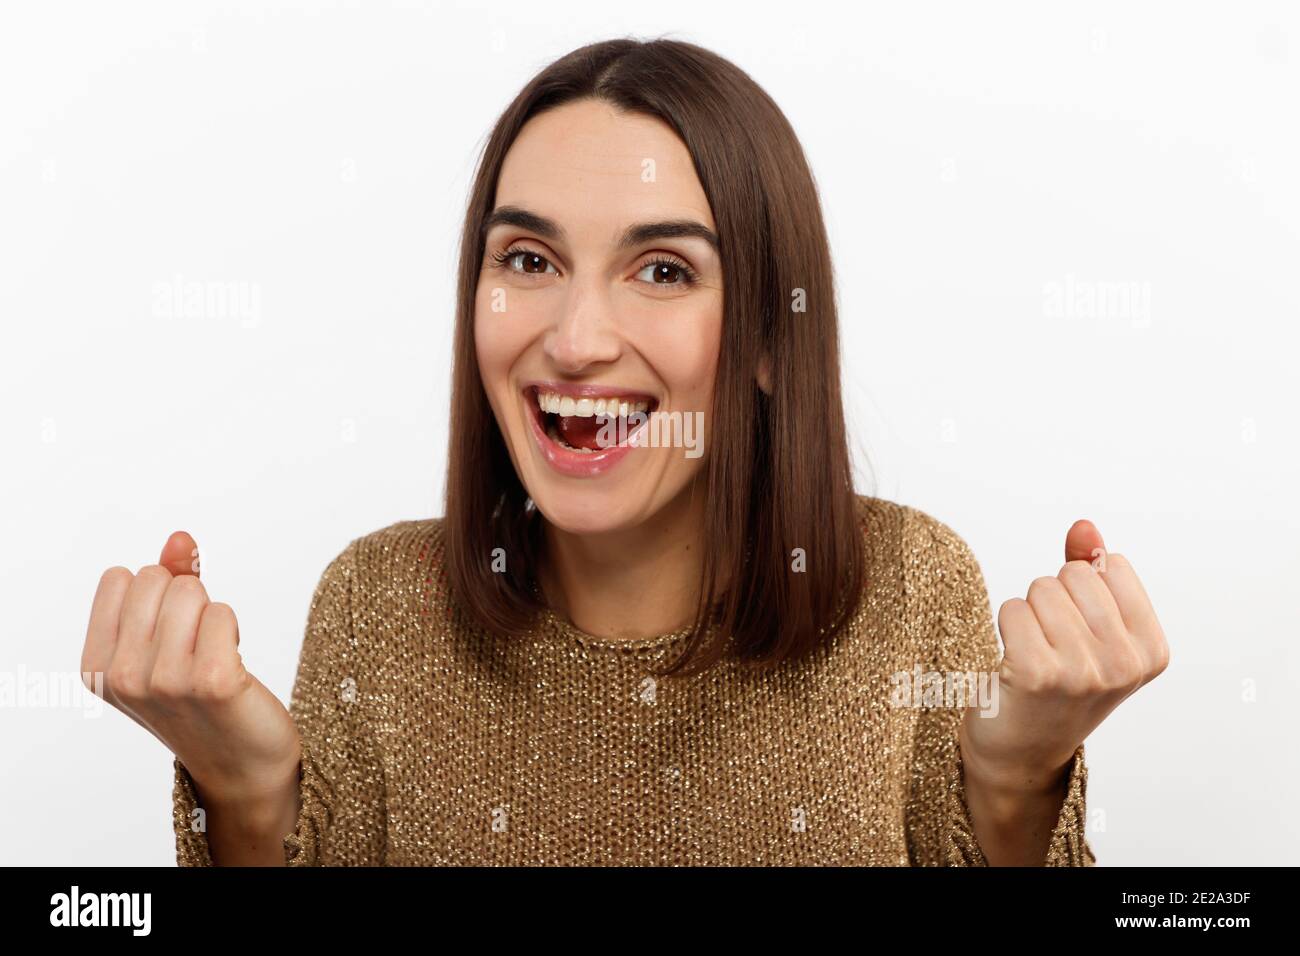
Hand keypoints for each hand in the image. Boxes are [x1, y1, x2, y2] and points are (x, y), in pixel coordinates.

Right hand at [81, 532, 300, 805]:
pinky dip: (232, 629)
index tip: (165, 635)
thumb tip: (180, 538)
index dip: (153, 594)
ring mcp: (165, 682)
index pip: (119, 577)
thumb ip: (169, 581)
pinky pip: (223, 612)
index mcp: (96, 666)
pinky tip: (232, 666)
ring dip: (211, 616)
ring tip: (212, 657)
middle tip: (194, 649)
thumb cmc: (202, 695)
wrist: (242, 762)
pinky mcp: (213, 682)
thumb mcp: (166, 639)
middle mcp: (122, 676)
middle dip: (184, 601)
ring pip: (191, 591)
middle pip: (156, 578)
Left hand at [959, 519, 1169, 791]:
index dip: (1082, 588)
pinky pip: (1012, 609)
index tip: (1081, 633)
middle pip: (1073, 574)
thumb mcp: (1091, 628)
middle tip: (1052, 646)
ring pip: (1040, 588)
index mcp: (1151, 650)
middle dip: (1052, 599)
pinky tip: (1011, 663)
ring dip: (1027, 615)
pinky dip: (1006, 626)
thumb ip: (1091, 570)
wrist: (1021, 750)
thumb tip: (1084, 526)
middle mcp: (1124, 664)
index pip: (1111, 565)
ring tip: (1033, 655)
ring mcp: (1082, 671)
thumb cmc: (1057, 682)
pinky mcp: (1036, 674)